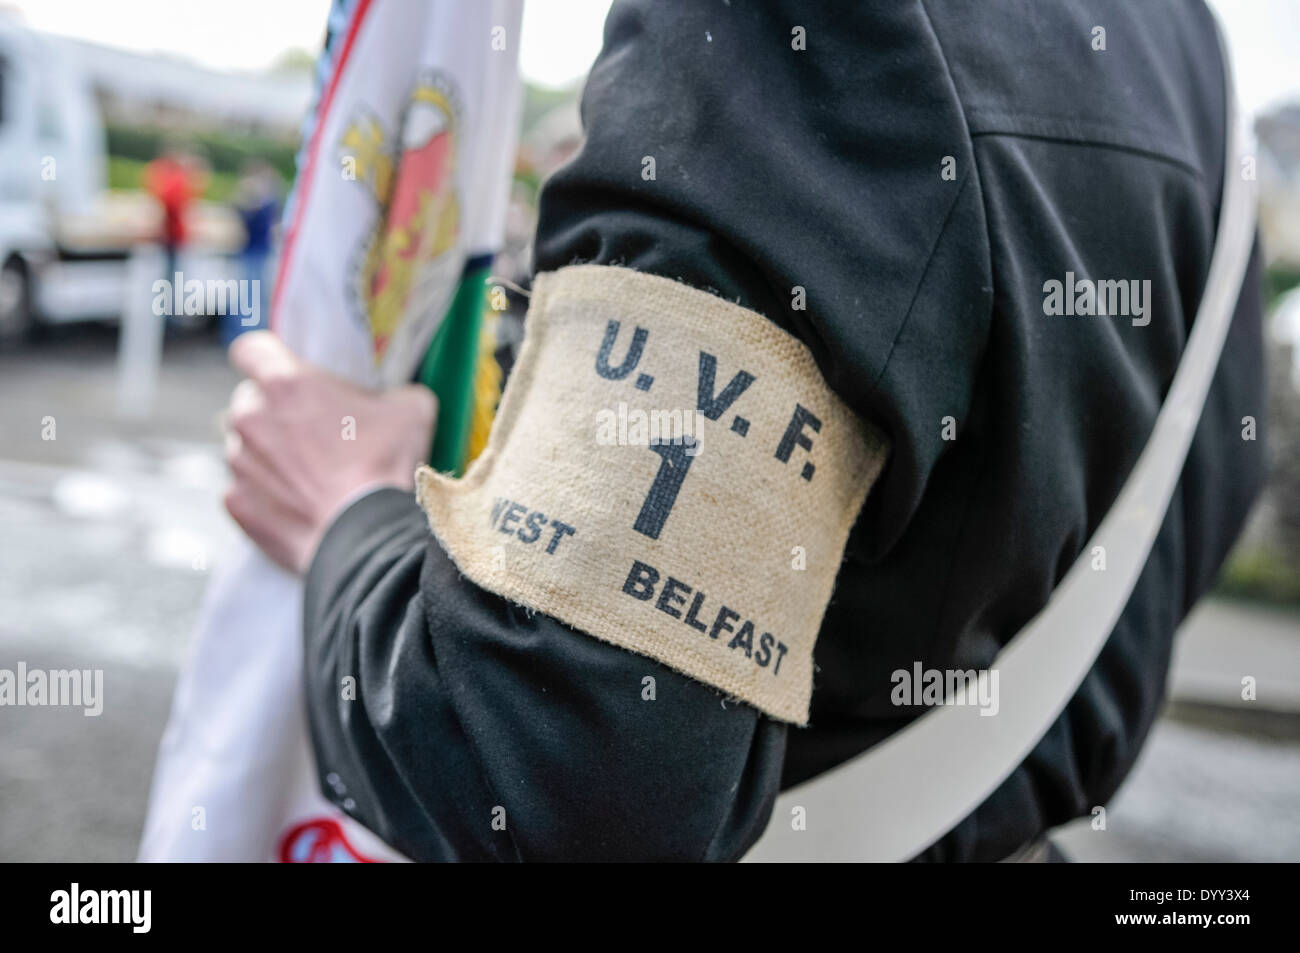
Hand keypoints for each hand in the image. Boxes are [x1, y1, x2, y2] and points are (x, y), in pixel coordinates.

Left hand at [222, 331, 436, 573]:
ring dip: (269, 455)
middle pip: (249, 401)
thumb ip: (393, 394)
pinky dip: (266, 496)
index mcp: (286, 383)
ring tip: (310, 477)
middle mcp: (250, 416)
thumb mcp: (412, 409)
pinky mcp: (237, 503)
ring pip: (245, 447)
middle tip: (314, 435)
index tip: (285, 374)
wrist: (367, 536)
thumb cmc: (386, 465)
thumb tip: (397, 402)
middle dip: (275, 413)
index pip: (251, 349)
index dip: (268, 359)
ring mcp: (239, 462)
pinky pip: (246, 490)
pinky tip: (300, 505)